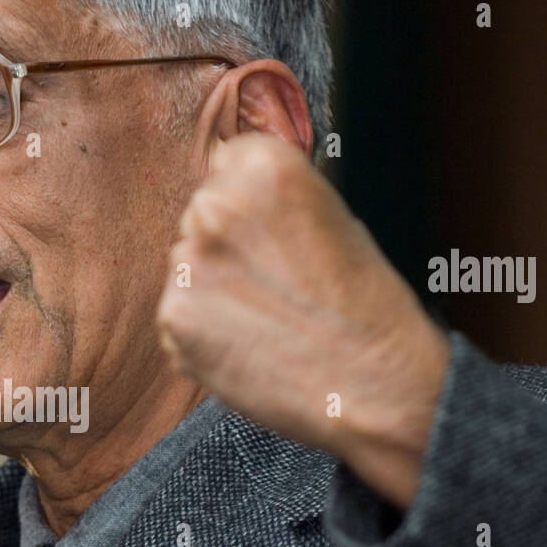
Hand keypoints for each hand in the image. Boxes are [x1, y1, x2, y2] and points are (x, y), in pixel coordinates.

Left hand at [156, 133, 450, 509]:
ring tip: (265, 319)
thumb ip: (275, 202)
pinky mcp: (173, 317)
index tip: (267, 231)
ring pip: (186, 265)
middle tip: (272, 283)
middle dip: (227, 245)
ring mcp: (187, 263)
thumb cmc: (365, 307)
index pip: (228, 163)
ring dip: (212, 287)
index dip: (249, 203)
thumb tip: (239, 202)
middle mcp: (216, 206)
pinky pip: (178, 314)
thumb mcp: (334, 219)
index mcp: (262, 167)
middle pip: (202, 214)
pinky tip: (247, 345)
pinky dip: (202, 331)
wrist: (372, 383)